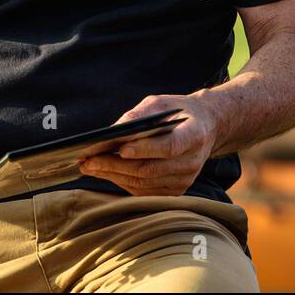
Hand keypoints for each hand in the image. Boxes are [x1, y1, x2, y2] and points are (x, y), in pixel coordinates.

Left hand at [78, 93, 220, 197]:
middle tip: (88, 160)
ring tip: (90, 167)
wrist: (206, 128)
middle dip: (115, 165)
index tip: (120, 149)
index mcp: (195, 134)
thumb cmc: (178, 112)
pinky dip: (122, 182)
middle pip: (150, 169)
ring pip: (144, 183)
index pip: (169, 147)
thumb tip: (112, 133)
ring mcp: (186, 179)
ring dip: (113, 176)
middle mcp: (193, 161)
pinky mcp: (176, 190)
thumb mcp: (161, 103)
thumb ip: (139, 115)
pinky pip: (145, 191)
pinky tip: (106, 172)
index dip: (145, 149)